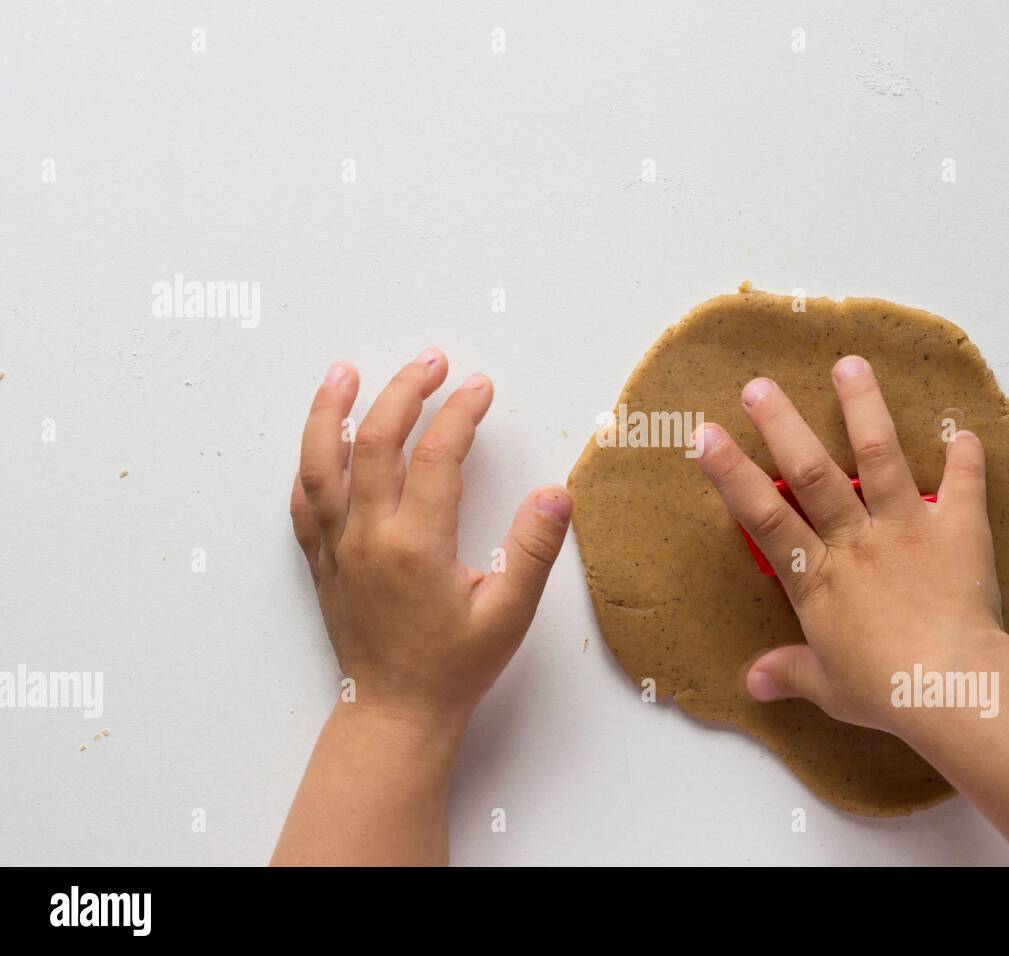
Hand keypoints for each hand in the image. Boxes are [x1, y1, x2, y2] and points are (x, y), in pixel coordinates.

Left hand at [289, 350, 571, 733]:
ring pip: (320, 463)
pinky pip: (304, 502)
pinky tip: (322, 443)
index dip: (460, 413)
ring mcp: (337, 548)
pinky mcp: (322, 563)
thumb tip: (557, 493)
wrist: (395, 714)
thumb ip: (533, 550)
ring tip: (345, 372)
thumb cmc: (453, 668)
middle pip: (374, 441)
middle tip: (432, 362)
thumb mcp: (508, 614)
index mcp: (415, 546)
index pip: (435, 456)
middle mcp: (367, 538)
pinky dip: (310, 464)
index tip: (480, 387)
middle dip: (403, 391)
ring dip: (331, 411)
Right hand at [693, 355, 1004, 733]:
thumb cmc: (887, 691)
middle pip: (812, 473)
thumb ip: (789, 673)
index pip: (764, 516)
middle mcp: (856, 542)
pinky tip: (965, 431)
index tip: (705, 434)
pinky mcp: (957, 531)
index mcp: (817, 579)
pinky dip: (966, 458)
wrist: (952, 687)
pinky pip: (963, 487)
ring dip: (864, 408)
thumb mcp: (828, 687)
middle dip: (782, 425)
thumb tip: (751, 683)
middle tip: (759, 385)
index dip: (732, 474)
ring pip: (879, 457)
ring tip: (849, 364)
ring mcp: (907, 529)